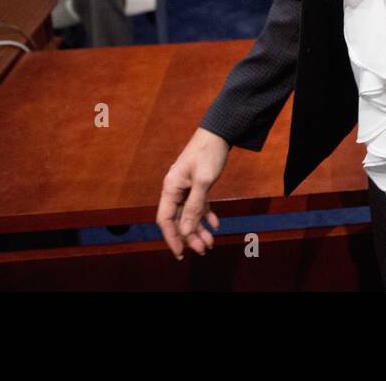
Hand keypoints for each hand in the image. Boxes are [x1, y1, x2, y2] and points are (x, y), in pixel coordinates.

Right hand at [156, 128, 231, 258]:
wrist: (220, 132)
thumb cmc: (209, 154)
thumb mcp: (203, 182)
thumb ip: (194, 207)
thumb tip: (184, 232)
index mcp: (171, 188)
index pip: (165, 219)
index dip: (172, 237)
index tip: (181, 253)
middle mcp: (175, 189)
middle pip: (178, 219)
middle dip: (190, 236)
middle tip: (204, 250)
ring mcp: (186, 186)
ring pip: (189, 214)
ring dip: (199, 228)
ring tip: (211, 242)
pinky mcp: (197, 183)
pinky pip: (198, 204)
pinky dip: (206, 215)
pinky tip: (215, 224)